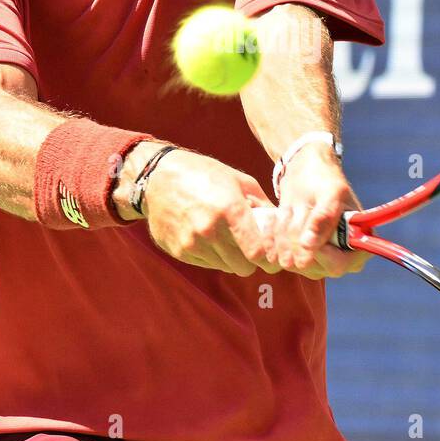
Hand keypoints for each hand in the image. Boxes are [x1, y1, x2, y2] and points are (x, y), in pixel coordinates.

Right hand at [141, 150, 281, 277]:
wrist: (157, 177)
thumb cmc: (203, 173)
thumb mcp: (238, 180)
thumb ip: (262, 204)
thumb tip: (283, 224)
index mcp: (230, 209)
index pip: (257, 253)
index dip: (268, 258)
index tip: (271, 257)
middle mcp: (210, 230)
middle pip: (243, 267)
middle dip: (250, 259)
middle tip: (248, 247)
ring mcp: (192, 243)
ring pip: (225, 267)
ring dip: (230, 257)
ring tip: (225, 236)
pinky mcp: (179, 251)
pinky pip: (206, 263)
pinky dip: (211, 255)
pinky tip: (206, 236)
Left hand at [270, 144, 368, 279]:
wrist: (305, 173)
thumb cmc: (325, 179)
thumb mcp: (331, 192)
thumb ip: (324, 218)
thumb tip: (309, 246)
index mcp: (357, 247)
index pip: (337, 264)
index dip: (320, 254)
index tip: (306, 237)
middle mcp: (337, 259)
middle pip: (310, 265)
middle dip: (296, 237)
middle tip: (295, 210)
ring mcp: (314, 260)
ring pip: (289, 260)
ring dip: (283, 233)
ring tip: (288, 209)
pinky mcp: (294, 256)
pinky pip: (276, 256)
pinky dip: (271, 236)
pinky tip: (273, 218)